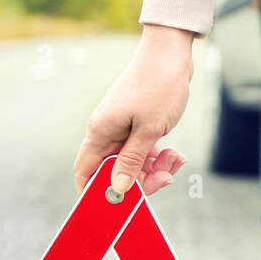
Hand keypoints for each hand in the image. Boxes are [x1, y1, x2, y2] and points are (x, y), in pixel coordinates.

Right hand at [74, 24, 194, 195]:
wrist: (171, 51)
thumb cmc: (159, 86)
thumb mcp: (149, 130)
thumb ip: (131, 161)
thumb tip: (117, 189)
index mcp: (100, 132)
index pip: (85, 172)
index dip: (95, 193)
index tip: (116, 208)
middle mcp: (106, 131)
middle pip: (114, 172)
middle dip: (140, 181)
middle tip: (165, 178)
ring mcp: (121, 127)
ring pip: (132, 162)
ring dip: (154, 168)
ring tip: (174, 160)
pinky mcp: (136, 124)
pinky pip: (142, 150)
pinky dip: (158, 155)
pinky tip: (174, 154)